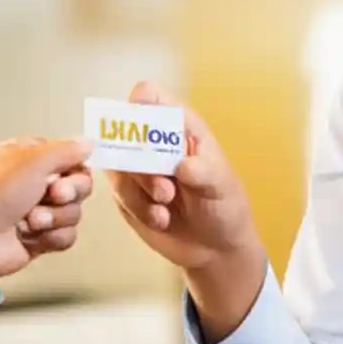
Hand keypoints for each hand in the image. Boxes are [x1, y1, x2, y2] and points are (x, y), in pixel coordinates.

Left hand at [0, 137, 94, 278]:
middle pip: (79, 187)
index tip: (59, 178)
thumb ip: (66, 149)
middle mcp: (36, 183)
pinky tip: (31, 237)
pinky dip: (52, 238)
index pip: (74, 160)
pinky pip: (67, 236)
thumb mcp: (31, 161)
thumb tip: (89, 143)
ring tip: (29, 221)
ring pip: (74, 213)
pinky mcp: (41, 238)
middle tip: (48, 197)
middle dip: (67, 196)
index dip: (74, 172)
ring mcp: (39, 211)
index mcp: (31, 158)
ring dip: (55, 218)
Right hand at [108, 82, 266, 343]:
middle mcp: (153, 140)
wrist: (213, 246)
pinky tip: (161, 219)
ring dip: (139, 189)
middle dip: (142, 165)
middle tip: (166, 192)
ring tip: (166, 207)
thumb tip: (180, 166)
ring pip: (117, 163)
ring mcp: (137, 166)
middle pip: (125, 131)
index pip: (150, 97)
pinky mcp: (126, 193)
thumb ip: (203, 171)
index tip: (141, 127)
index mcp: (180, 125)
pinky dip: (137, 207)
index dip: (140, 102)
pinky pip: (118, 192)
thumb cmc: (224, 205)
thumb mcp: (221, 185)